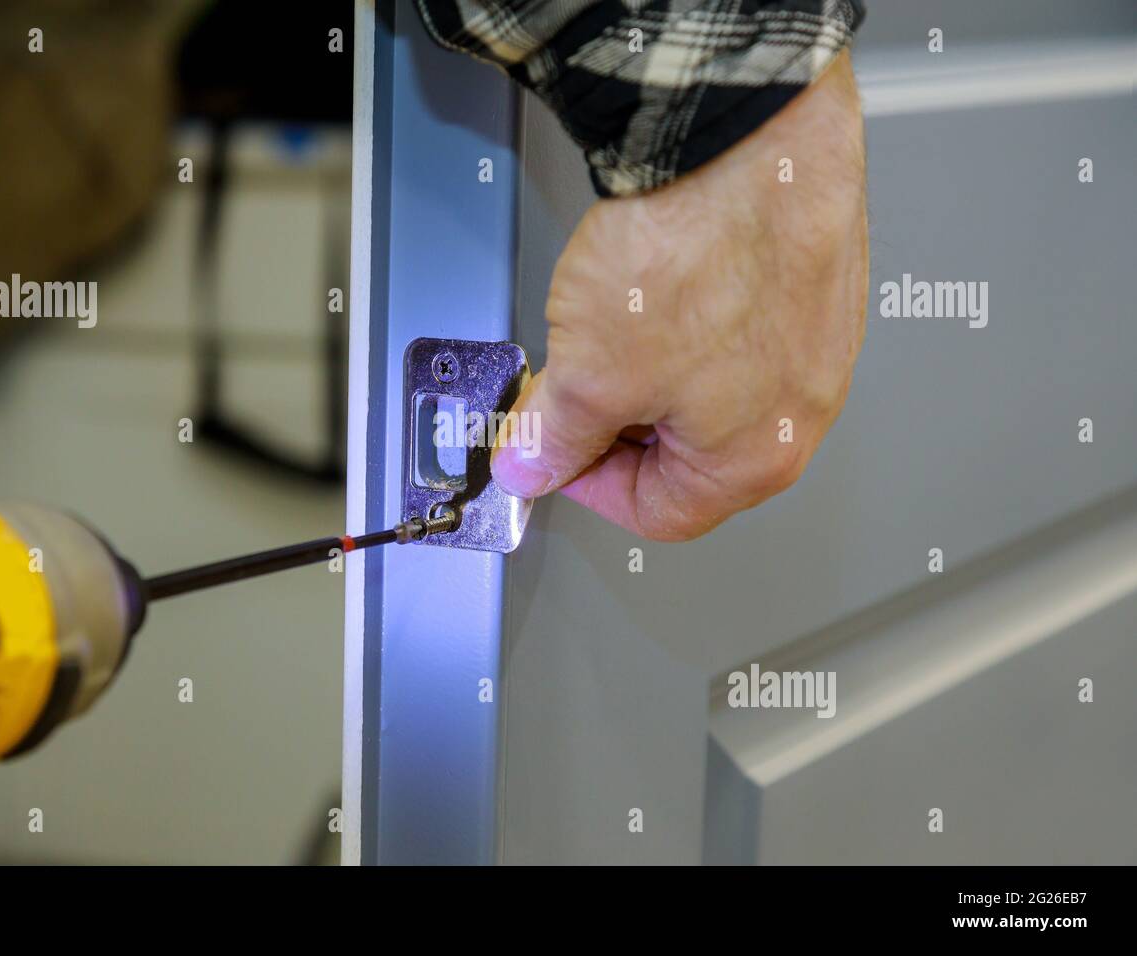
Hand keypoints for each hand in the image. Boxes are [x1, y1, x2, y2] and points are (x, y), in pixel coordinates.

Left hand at [492, 52, 868, 540]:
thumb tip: (532, 464)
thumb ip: (553, 437)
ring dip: (648, 368)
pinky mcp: (814, 281)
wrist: (750, 130)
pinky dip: (689, 317)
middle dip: (614, 423)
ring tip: (608, 322)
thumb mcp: (588, 374)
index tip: (549, 453)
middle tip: (566, 385)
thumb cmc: (697, 251)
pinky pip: (740, 324)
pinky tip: (657, 280)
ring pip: (709, 385)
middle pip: (686, 452)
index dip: (586, 487)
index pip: (656, 514)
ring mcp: (816, 342)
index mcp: (754, 460)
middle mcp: (800, 412)